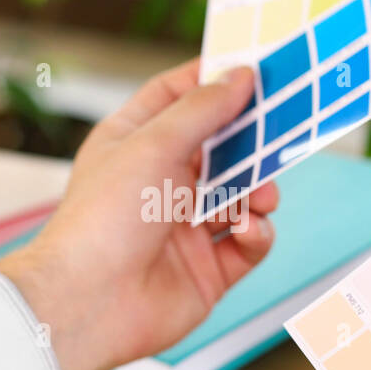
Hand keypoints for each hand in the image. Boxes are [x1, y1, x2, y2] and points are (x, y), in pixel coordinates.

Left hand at [0, 60, 278, 369]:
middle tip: (281, 130)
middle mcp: (159, 183)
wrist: (89, 303)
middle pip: (219, 149)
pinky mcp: (206, 271)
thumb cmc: (104, 218)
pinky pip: (247, 244)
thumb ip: (203, 109)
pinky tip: (248, 230)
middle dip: (251, 142)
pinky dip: (257, 233)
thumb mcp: (155, 145)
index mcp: (134, 144)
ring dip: (259, 191)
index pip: (175, 97)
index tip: (252, 66)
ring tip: (260, 196)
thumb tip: (240, 75)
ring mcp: (183, 228)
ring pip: (240, 197)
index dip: (211, 79)